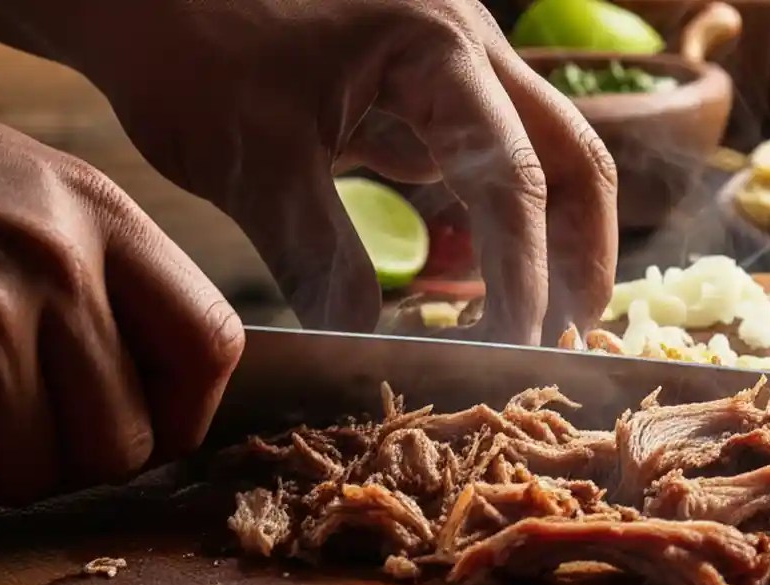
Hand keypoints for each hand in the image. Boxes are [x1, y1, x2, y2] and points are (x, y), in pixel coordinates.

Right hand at [0, 82, 243, 504]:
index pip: (209, 342)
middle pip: (123, 441)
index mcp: (96, 214)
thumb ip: (93, 264)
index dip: (184, 412)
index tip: (150, 427)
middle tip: (4, 422)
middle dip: (64, 457)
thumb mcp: (13, 183)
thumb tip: (155, 366)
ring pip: (34, 475)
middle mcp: (58, 267)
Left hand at [70, 0, 618, 344]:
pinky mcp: (414, 82)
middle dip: (581, 250)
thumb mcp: (256, 163)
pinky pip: (478, 150)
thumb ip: (322, 258)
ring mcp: (445, 60)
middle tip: (571, 338)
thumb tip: (369, 348)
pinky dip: (490, 214)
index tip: (515, 354)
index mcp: (439, 49)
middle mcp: (465, 44)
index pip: (514, 180)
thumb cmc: (188, 49)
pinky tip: (476, 267)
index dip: (523, 278)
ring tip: (537, 314)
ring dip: (545, 234)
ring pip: (534, 152)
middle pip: (569, 153)